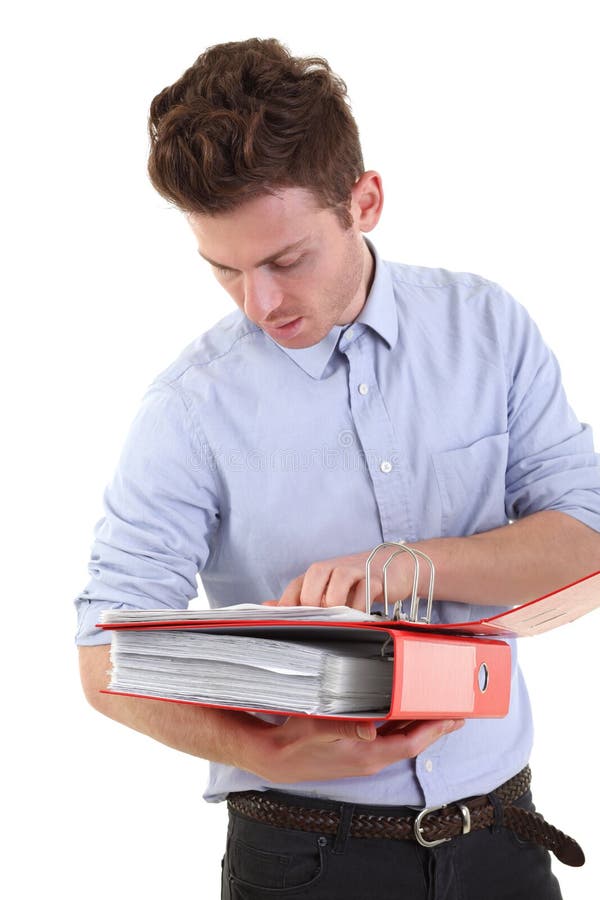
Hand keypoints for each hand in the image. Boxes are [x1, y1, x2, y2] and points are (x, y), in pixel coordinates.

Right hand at [245, 715, 464, 782]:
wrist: (274, 757)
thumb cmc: (294, 741)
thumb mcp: (316, 728)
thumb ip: (344, 727)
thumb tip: (370, 730)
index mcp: (366, 755)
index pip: (410, 743)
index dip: (434, 730)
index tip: (453, 717)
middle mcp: (370, 759)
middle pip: (412, 742)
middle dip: (435, 727)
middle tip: (457, 712)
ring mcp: (364, 758)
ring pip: (401, 740)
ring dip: (421, 726)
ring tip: (438, 710)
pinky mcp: (357, 753)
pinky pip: (388, 740)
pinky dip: (402, 726)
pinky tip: (405, 713)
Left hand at [277, 550, 413, 610]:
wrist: (393, 565)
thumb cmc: (355, 581)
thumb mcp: (326, 588)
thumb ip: (298, 598)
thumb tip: (266, 606)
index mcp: (316, 572)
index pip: (294, 590)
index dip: (289, 610)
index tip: (289, 626)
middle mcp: (331, 569)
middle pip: (310, 596)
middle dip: (316, 615)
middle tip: (326, 623)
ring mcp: (352, 572)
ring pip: (334, 598)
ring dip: (337, 614)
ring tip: (345, 618)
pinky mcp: (374, 580)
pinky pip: (361, 600)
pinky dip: (359, 612)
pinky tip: (363, 615)